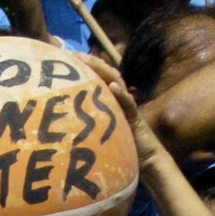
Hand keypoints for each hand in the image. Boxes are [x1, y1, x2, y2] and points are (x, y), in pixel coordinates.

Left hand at [75, 53, 165, 172]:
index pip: (99, 78)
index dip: (85, 67)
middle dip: (91, 62)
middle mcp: (120, 100)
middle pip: (107, 74)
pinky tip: (113, 86)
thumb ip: (89, 125)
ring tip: (89, 61)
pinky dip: (121, 94)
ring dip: (103, 70)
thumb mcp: (101, 134)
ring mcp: (128, 107)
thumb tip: (67, 122)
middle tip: (73, 54)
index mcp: (111, 101)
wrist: (147, 161)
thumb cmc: (122, 150)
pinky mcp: (136, 119)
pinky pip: (129, 104)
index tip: (67, 58)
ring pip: (117, 83)